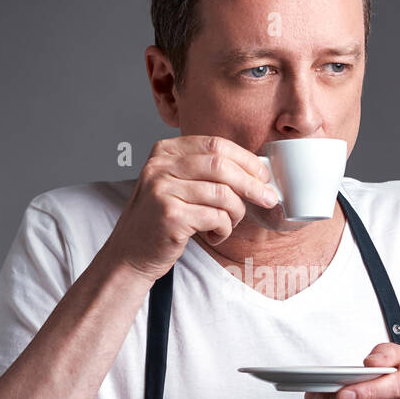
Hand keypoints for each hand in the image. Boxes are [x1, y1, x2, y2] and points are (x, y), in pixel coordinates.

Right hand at [106, 135, 280, 282]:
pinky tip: (213, 234)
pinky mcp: (169, 216)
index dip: (246, 159)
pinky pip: (216, 218)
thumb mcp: (176, 184)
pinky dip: (223, 229)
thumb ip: (204, 171)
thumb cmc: (161, 220)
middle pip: (222, 166)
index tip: (263, 175)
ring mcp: (162, 190)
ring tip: (228, 224)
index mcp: (165, 151)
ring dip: (236, 213)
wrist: (130, 253)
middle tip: (268, 199)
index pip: (216, 145)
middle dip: (252, 184)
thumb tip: (255, 169)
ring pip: (223, 195)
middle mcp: (160, 166)